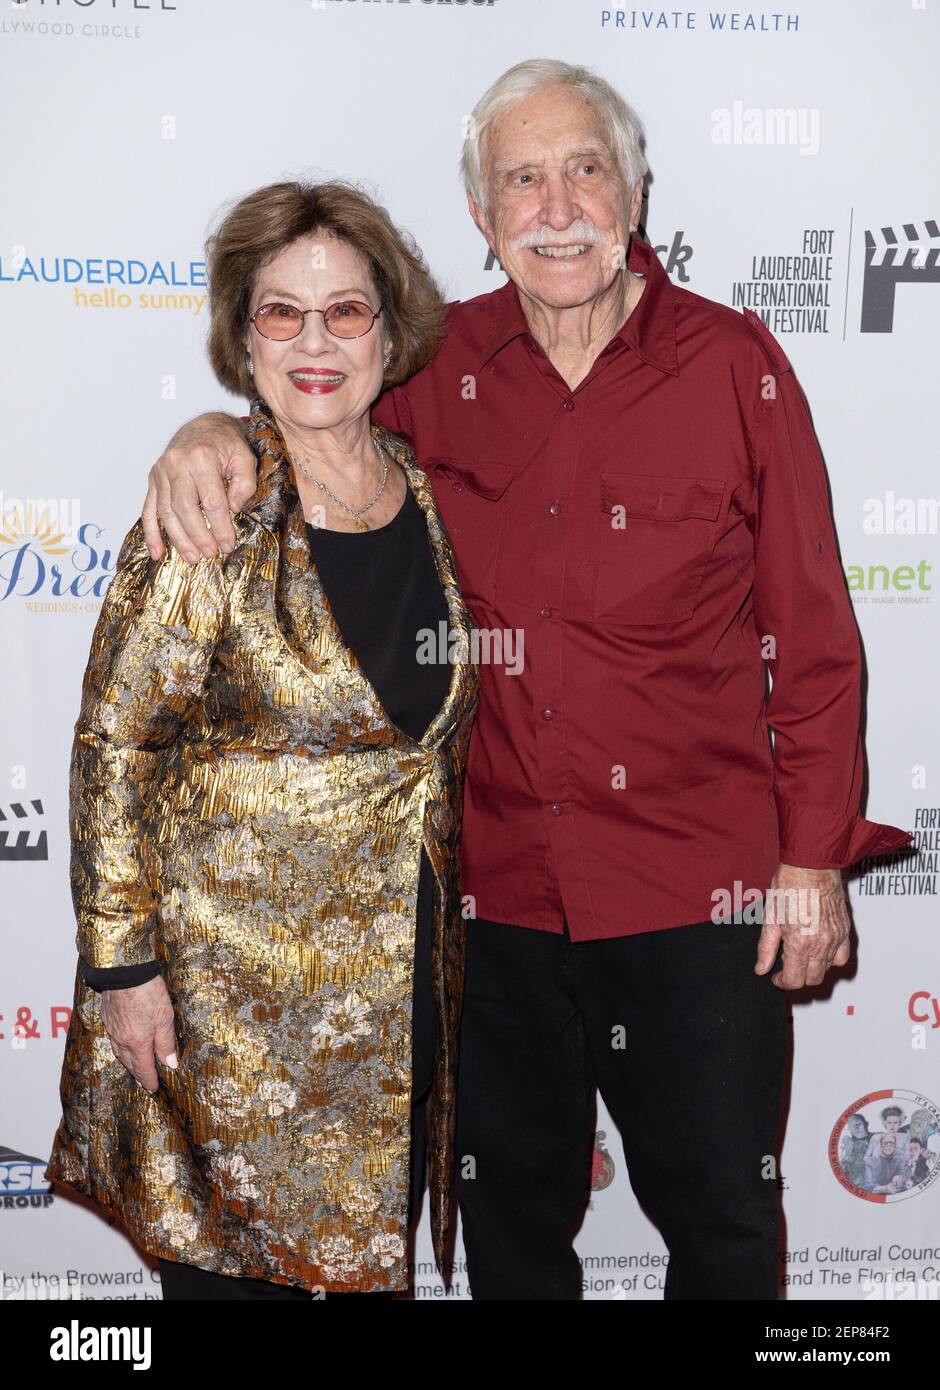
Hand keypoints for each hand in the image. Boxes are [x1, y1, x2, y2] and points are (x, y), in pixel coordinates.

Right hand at [100, 974, 177, 1093]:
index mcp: (138, 1043)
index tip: (153, 1089)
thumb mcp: (165, 1018)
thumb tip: (170, 1064)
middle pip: (130, 1063)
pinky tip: (122, 1046)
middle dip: (138, 1075)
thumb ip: (166, 1043)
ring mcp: (113, 1030)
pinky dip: (120, 1049)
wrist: (125, 972)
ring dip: (128, 1063)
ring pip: (120, 1053)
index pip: (144, 1068)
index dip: (149, 1080)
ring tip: (134, 1068)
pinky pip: (113, 1041)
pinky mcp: (107, 1018)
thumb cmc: (148, 993)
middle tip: (144, 1083)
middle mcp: (123, 1040)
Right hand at [142, 412, 258, 563]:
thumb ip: (245, 484)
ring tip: (193, 558)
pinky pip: (148, 509)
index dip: (221, 527)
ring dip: (178, 539)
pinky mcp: (153, 480)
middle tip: (211, 554)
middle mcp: (177, 464)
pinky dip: (151, 533)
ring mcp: (161, 472)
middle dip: (199, 536)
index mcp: (202, 458)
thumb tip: (233, 510)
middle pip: (185, 509)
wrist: (202, 425)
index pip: (212, 502)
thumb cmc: (225, 443)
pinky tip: (157, 552)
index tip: (228, 545)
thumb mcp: (244, 457)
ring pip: (166, 512)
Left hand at [754, 862, 850, 989]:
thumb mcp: (770, 918)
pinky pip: (843, 956)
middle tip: (786, 966)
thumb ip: (766, 948)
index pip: (794, 980)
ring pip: (828, 969)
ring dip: (814, 969)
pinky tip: (820, 950)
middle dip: (798, 978)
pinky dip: (832, 960)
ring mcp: (836, 938)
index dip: (782, 983)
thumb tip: (761, 969)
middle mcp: (821, 944)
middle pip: (813, 979)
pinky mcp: (845, 930)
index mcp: (800, 943)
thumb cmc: (788, 886)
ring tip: (802, 955)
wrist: (811, 866)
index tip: (776, 977)